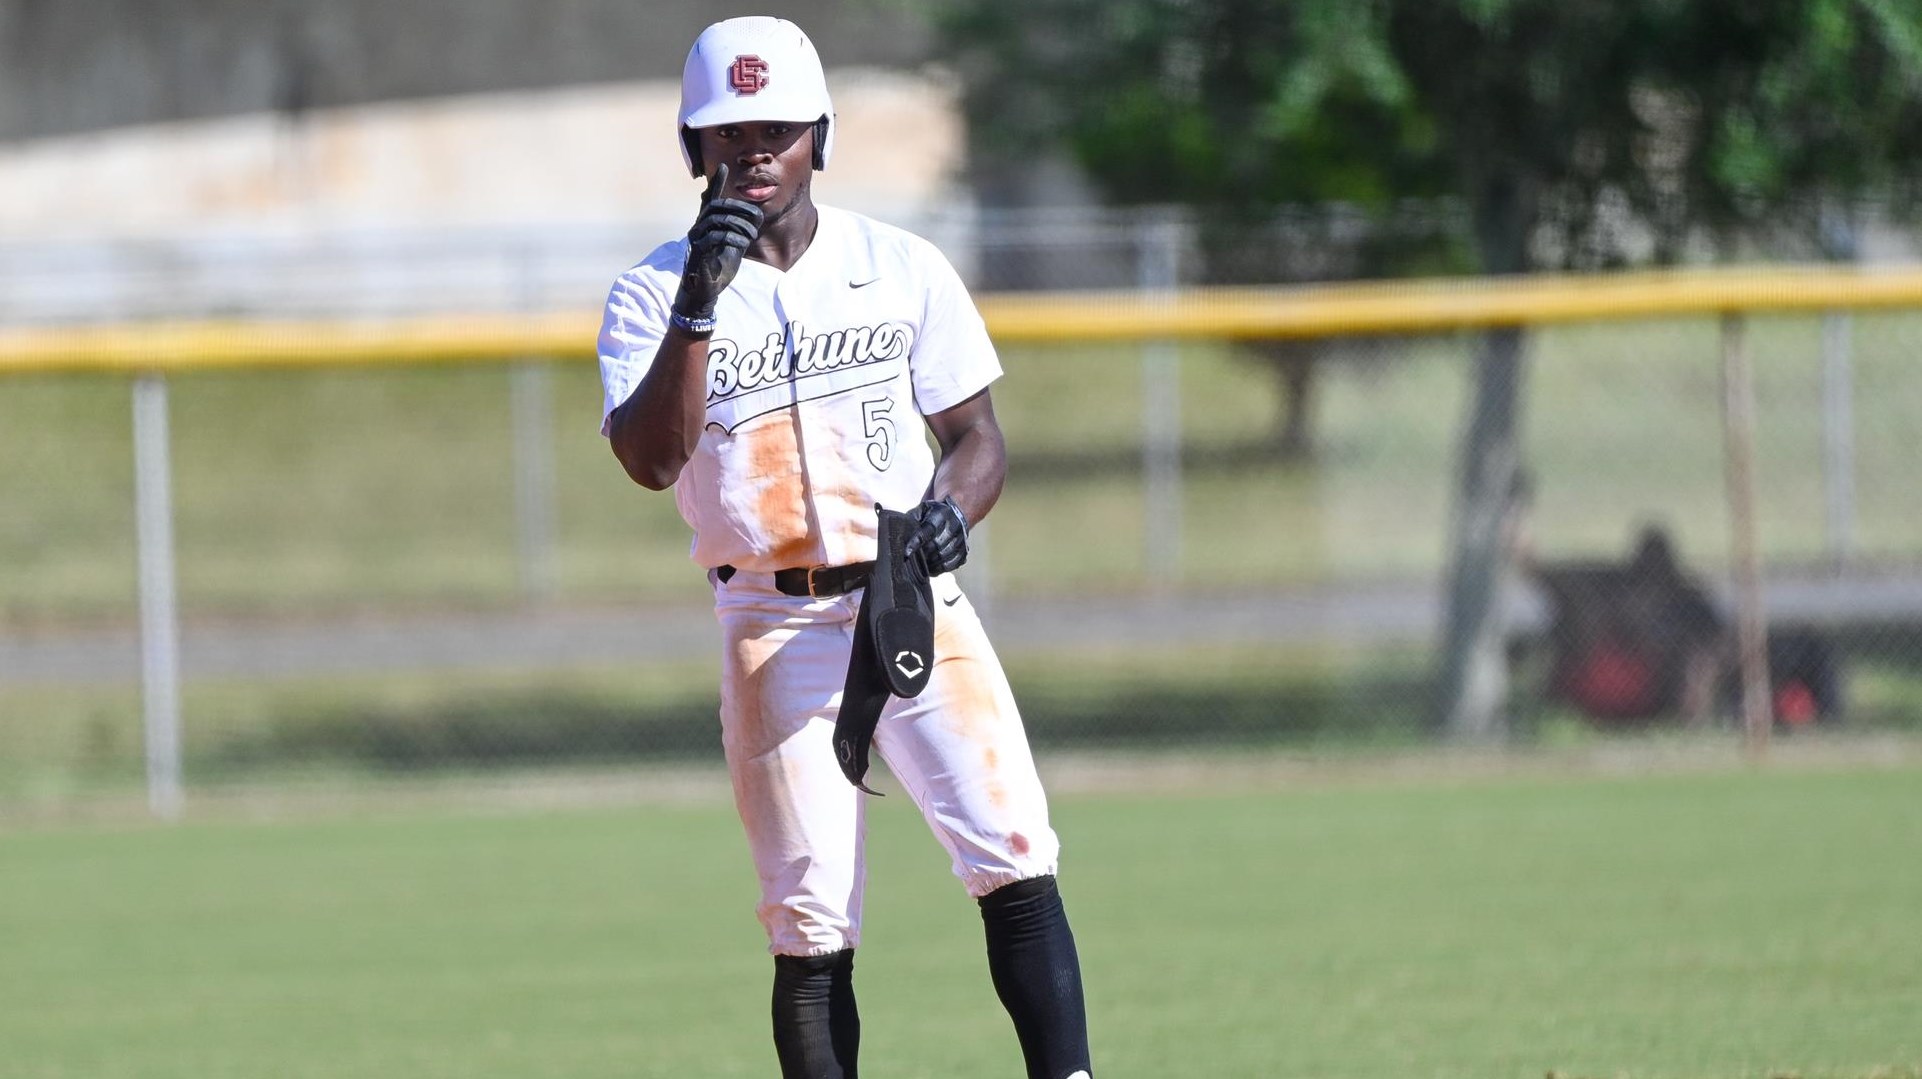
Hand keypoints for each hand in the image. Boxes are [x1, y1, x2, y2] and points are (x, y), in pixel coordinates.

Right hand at [673, 163, 763, 326]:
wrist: (705, 290)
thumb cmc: (718, 267)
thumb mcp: (733, 245)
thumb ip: (740, 229)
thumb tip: (755, 215)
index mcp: (707, 223)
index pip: (710, 199)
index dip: (717, 183)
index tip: (724, 167)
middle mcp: (699, 227)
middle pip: (717, 206)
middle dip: (739, 207)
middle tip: (757, 216)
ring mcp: (696, 238)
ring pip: (715, 219)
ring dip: (738, 223)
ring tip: (752, 234)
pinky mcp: (697, 252)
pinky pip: (713, 237)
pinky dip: (731, 237)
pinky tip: (743, 242)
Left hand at [904, 496, 967, 576]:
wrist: (959, 513)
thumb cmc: (937, 513)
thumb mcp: (923, 509)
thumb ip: (911, 519)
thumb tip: (899, 531)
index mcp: (941, 516)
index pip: (927, 531)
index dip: (916, 543)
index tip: (906, 553)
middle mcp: (953, 527)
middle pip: (936, 546)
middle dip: (922, 555)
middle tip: (912, 560)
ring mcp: (960, 540)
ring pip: (944, 557)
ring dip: (930, 564)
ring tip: (920, 566)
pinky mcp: (964, 551)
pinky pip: (951, 564)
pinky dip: (940, 569)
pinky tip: (931, 568)